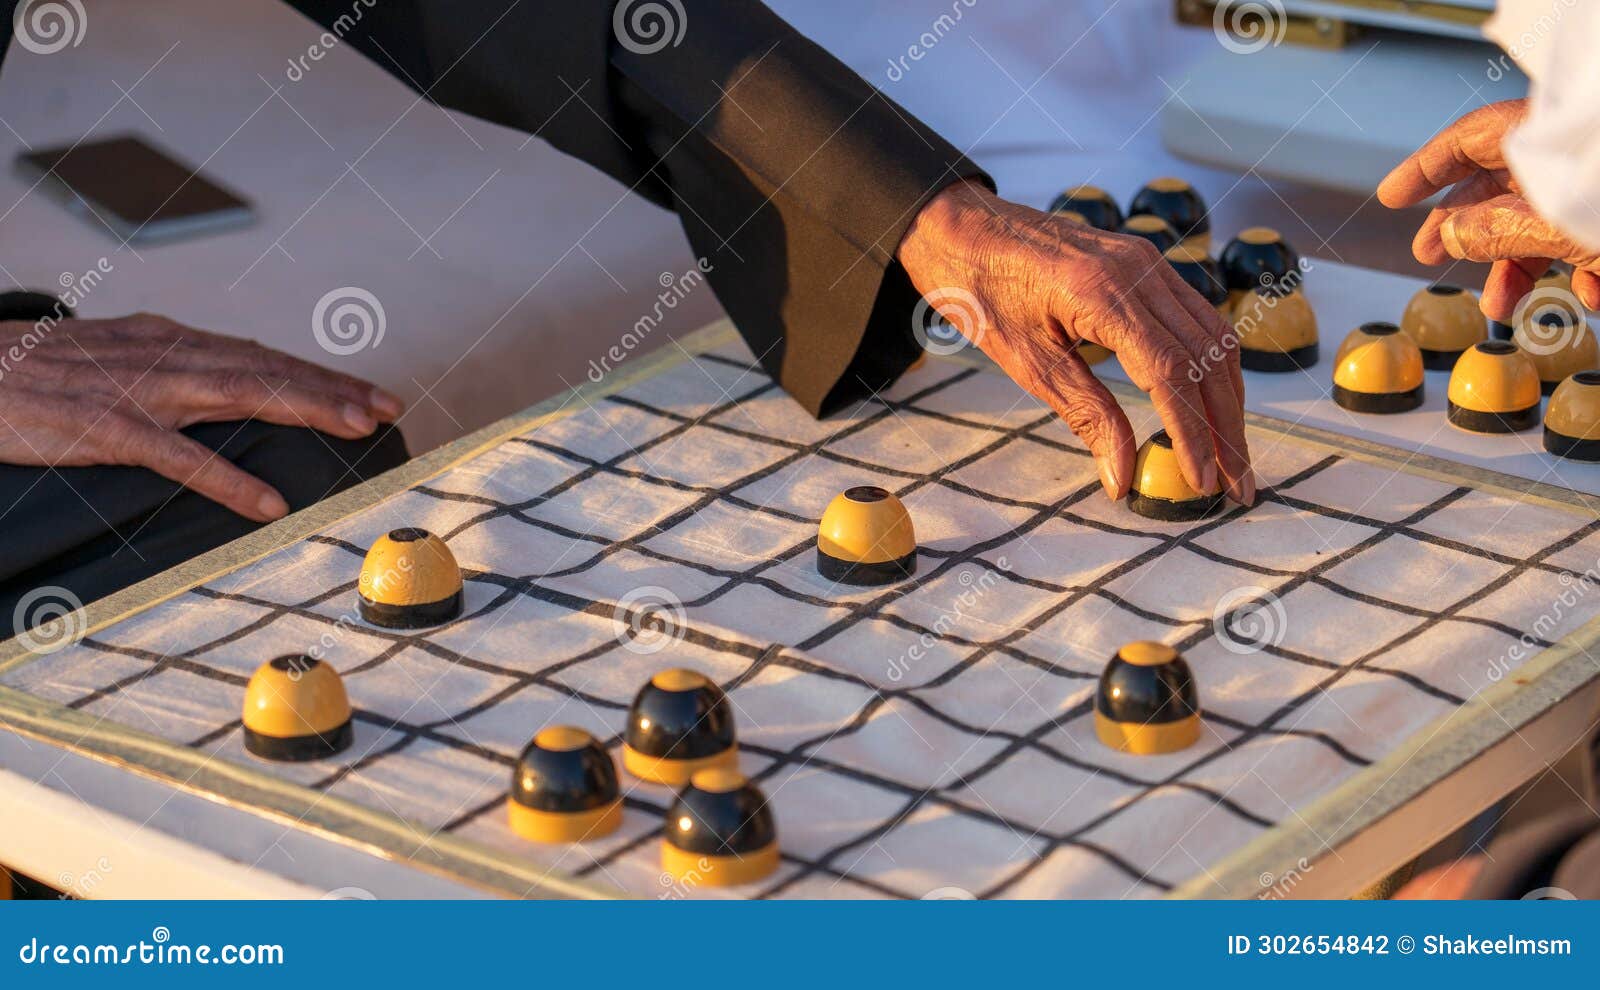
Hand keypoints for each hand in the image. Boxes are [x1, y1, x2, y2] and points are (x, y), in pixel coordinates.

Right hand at [0, 312, 403, 520]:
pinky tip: (267, 500)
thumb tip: (229, 384)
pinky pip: (178, 458)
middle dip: (334, 387)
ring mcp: (138, 392)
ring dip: (305, 408)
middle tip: (390, 407)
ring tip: (357, 428)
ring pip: (241, 395)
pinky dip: (227, 478)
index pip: (263, 356)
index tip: (373, 393)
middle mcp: (165, 357)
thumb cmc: (37, 373)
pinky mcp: (107, 429)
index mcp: (169, 342)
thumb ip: (172, 369)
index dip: (322, 375)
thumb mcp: (116, 359)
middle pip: (268, 368)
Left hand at [896, 179, 1252, 504]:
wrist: (960, 228)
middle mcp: (1139, 269)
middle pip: (1208, 357)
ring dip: (1228, 400)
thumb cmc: (982, 290)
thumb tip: (1122, 475)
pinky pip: (1197, 318)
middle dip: (1227, 426)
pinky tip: (1210, 405)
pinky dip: (1211, 366)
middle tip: (1236, 485)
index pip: (1170, 372)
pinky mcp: (1148, 264)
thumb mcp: (1026, 363)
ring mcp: (1149, 261)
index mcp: (1101, 293)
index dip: (1192, 433)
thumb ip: (1085, 415)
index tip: (1201, 481)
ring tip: (1229, 456)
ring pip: (1214, 337)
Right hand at [1377, 99, 1599, 317]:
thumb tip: (1452, 236)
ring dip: (1518, 266)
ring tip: (1501, 305)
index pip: (1474, 136)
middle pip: (1502, 183)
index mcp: (1553, 135)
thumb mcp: (1564, 226)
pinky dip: (1578, 267)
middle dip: (1464, 230)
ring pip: (1542, 218)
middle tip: (1426, 256)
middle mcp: (1573, 152)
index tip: (1391, 197)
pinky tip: (1588, 292)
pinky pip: (1584, 234)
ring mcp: (1594, 184)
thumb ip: (1502, 230)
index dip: (1426, 167)